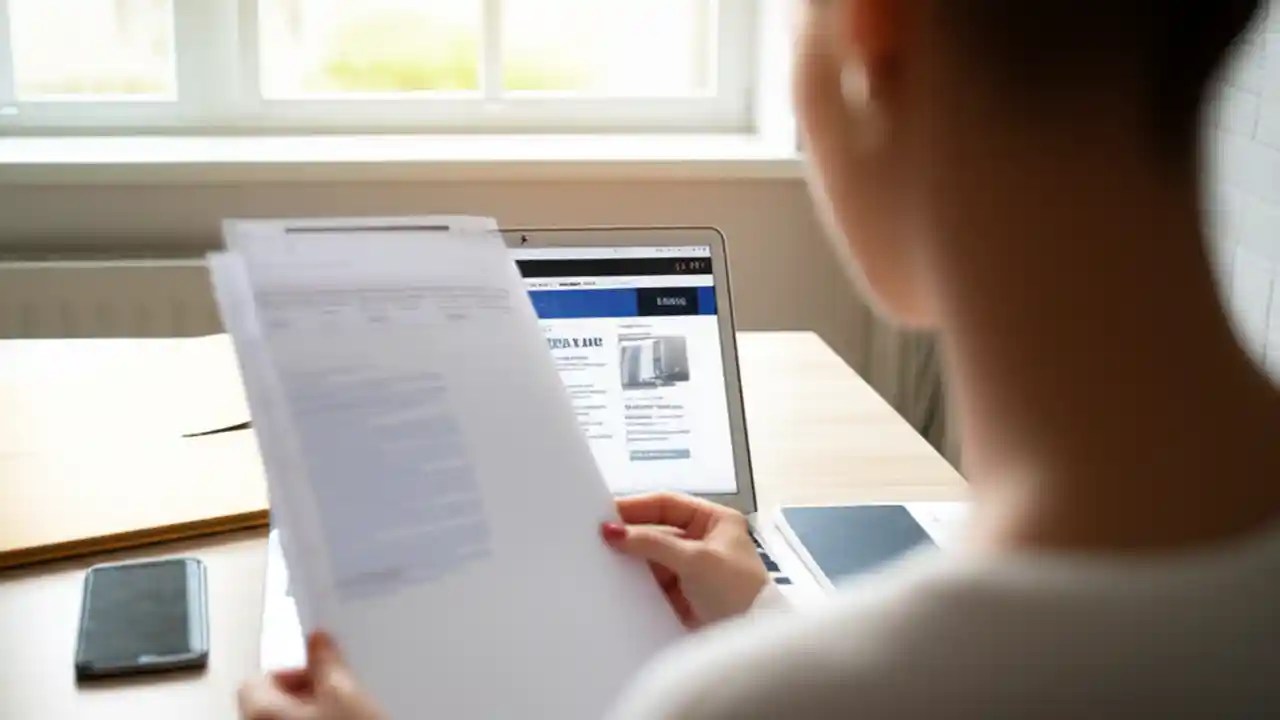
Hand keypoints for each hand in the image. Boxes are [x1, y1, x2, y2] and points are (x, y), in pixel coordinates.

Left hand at [238, 632, 381, 719]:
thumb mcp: (345, 693)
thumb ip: (326, 661)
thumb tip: (319, 643)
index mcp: (260, 713)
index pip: (258, 679)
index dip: (290, 672)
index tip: (319, 673)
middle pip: (269, 704)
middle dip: (304, 695)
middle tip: (336, 696)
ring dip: (312, 717)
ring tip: (343, 718)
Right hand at [602, 492, 767, 628]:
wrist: (752, 639)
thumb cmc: (740, 592)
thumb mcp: (696, 559)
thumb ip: (653, 543)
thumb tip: (615, 531)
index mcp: (715, 521)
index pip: (668, 505)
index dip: (637, 507)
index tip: (608, 513)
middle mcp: (704, 542)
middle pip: (657, 531)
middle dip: (631, 536)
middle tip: (600, 538)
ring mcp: (692, 569)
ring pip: (652, 558)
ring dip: (632, 561)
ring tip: (604, 561)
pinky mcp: (682, 595)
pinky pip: (652, 582)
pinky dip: (637, 583)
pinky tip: (618, 583)